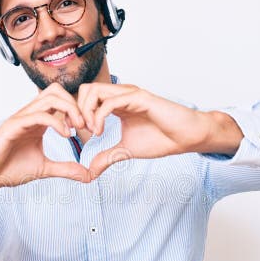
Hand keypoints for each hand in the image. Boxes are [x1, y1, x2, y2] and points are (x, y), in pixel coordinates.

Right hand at [0, 83, 91, 196]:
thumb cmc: (8, 169)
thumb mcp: (44, 169)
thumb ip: (65, 169)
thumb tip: (87, 175)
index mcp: (38, 121)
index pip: (61, 101)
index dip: (79, 110)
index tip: (91, 129)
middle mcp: (30, 115)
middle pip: (57, 91)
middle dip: (77, 105)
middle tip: (87, 126)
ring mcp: (21, 118)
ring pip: (50, 97)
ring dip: (69, 109)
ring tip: (78, 128)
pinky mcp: (13, 126)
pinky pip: (38, 114)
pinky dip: (56, 121)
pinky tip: (66, 135)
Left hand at [77, 83, 242, 178]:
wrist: (186, 137)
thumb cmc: (161, 139)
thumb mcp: (126, 151)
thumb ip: (106, 157)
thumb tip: (89, 171)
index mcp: (116, 103)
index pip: (85, 98)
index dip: (75, 113)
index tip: (74, 133)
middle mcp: (120, 94)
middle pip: (85, 89)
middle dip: (75, 110)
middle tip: (78, 130)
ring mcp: (129, 94)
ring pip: (94, 91)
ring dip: (85, 111)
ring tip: (90, 131)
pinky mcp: (139, 98)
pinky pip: (110, 101)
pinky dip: (98, 116)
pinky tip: (99, 131)